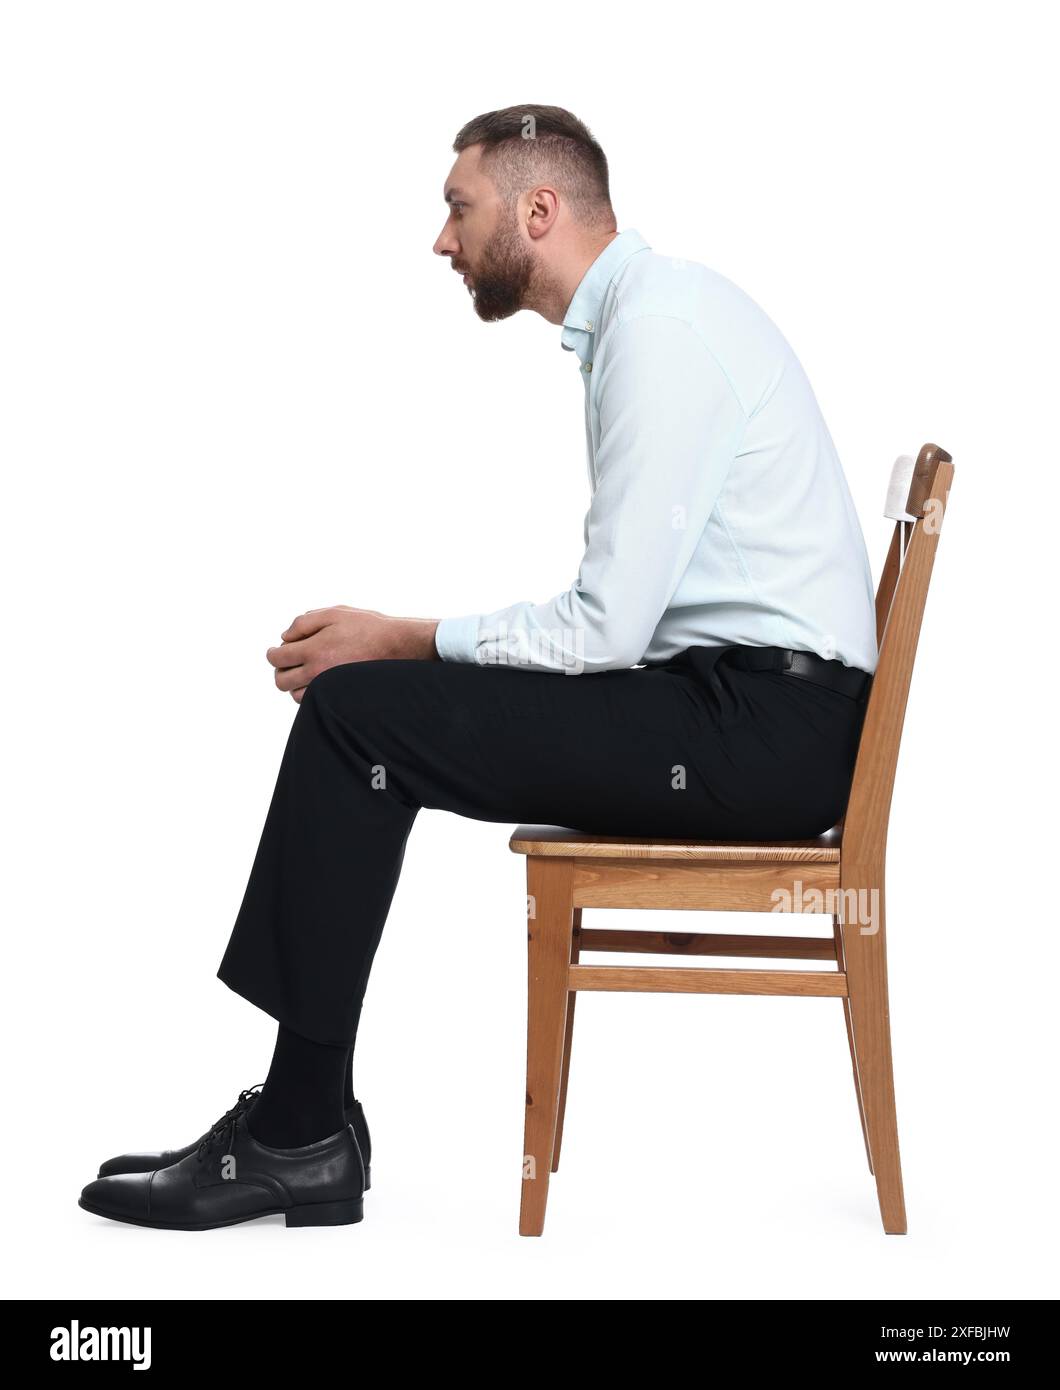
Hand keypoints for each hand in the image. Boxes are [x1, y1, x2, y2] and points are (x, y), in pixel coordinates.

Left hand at [266, 606, 439, 702]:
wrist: (397, 646)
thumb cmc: (367, 627)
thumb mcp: (334, 613)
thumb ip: (303, 622)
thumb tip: (285, 637)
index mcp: (313, 650)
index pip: (277, 658)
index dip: (272, 653)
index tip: (276, 650)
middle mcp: (318, 672)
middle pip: (281, 681)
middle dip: (280, 670)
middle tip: (286, 662)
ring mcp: (329, 688)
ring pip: (296, 695)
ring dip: (294, 683)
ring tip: (304, 671)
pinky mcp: (340, 696)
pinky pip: (314, 702)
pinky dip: (309, 693)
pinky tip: (318, 680)